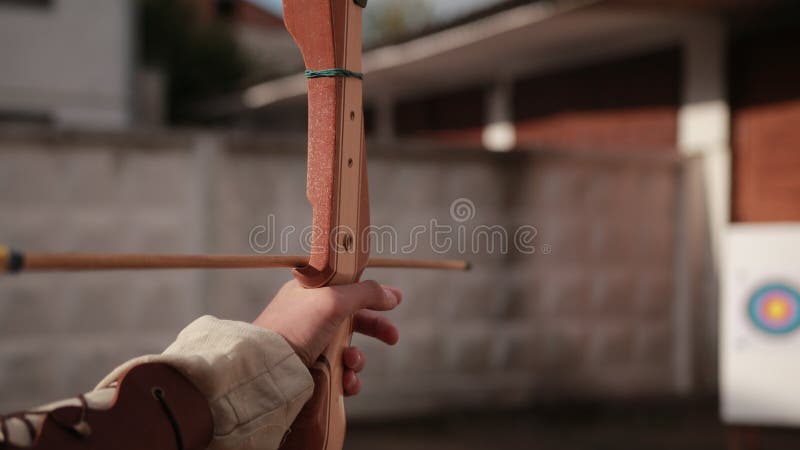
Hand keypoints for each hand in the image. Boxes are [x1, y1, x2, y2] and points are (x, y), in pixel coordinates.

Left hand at [253, 279, 401, 394]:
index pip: (348, 290)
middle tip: (393, 337)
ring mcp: (311, 347)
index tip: (396, 300)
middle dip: (376, 329)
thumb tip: (391, 295)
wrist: (267, 367)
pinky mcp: (311, 373)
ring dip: (357, 359)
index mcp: (311, 294)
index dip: (372, 295)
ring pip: (348, 351)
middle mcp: (311, 319)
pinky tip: (347, 382)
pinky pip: (340, 375)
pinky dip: (348, 380)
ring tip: (351, 363)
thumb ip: (365, 293)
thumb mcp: (333, 299)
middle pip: (353, 321)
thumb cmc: (296, 326)